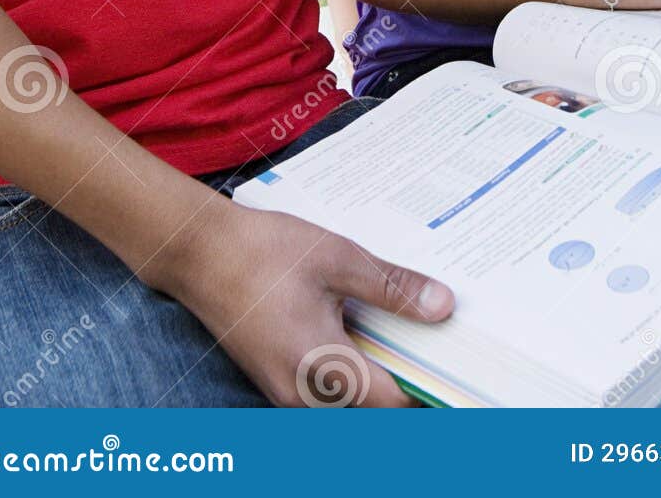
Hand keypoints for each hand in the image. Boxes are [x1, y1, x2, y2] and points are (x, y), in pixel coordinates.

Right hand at [165, 197, 453, 406]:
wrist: (199, 252)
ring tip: (411, 328)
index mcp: (324, 370)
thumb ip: (393, 289)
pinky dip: (357, 366)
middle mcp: (305, 397)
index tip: (461, 365)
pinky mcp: (279, 380)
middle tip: (442, 340)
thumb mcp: (339, 260)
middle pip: (376, 408)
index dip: (431, 388)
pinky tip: (370, 326)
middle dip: (411, 379)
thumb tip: (443, 307)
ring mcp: (288, 393)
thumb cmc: (264, 252)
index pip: (395, 404)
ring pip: (353, 401)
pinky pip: (329, 388)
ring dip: (383, 372)